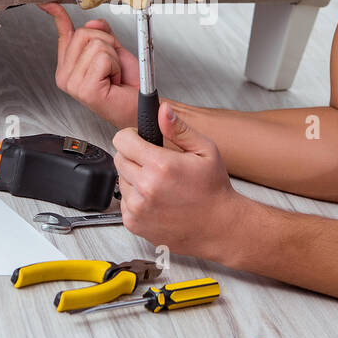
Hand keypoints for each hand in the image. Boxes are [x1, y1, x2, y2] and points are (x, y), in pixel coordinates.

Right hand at [38, 2, 140, 129]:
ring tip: (114, 74)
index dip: (58, 16)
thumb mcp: (115, 52)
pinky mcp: (84, 89)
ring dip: (113, 57)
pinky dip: (115, 66)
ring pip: (96, 45)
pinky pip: (103, 58)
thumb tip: (92, 22)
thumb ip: (103, 35)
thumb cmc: (128, 85)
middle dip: (106, 43)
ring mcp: (72, 83)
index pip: (64, 34)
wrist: (139, 107)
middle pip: (84, 34)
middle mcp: (66, 75)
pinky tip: (114, 80)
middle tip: (112, 64)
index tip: (49, 3)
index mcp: (69, 66)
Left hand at [112, 101, 248, 261]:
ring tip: (159, 183)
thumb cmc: (213, 190)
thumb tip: (162, 111)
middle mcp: (146, 188)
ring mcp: (138, 208)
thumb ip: (179, 129)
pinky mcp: (134, 223)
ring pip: (121, 180)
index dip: (132, 136)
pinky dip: (135, 198)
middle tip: (155, 163)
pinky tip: (156, 199)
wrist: (218, 227)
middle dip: (133, 156)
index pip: (122, 140)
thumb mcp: (205, 151)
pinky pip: (124, 201)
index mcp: (161, 166)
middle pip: (119, 159)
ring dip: (134, 178)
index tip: (140, 139)